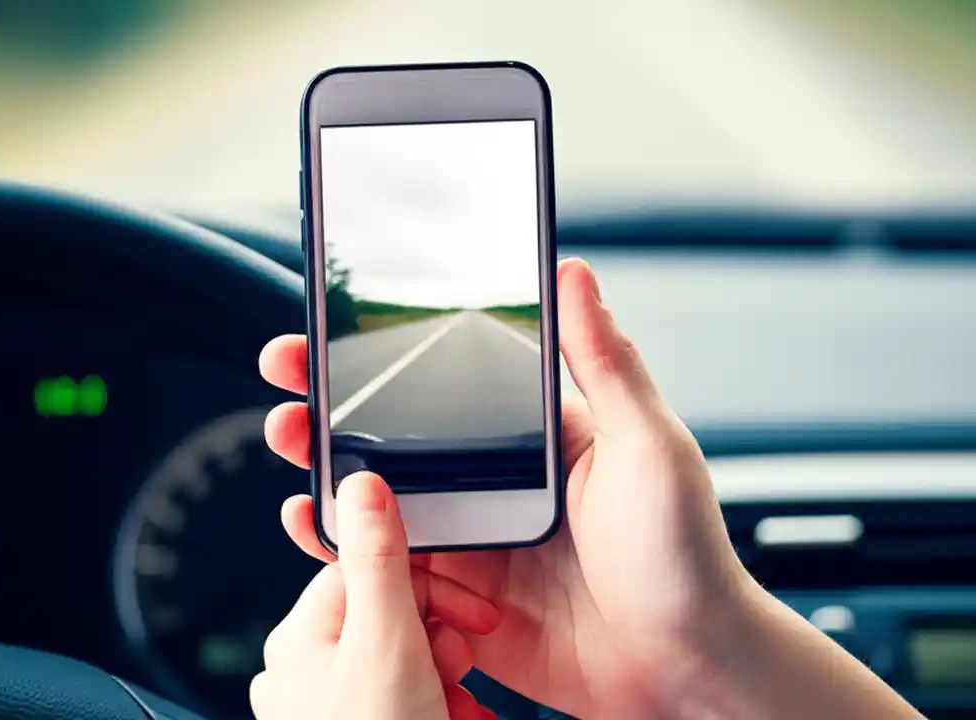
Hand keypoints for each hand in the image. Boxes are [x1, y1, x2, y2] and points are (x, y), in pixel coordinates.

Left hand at [251, 471, 495, 719]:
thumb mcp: (388, 644)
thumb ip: (379, 561)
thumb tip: (362, 485)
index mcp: (299, 637)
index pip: (368, 572)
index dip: (429, 585)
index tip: (470, 609)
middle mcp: (303, 671)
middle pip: (389, 614)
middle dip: (439, 636)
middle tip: (460, 665)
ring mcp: (326, 707)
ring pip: (402, 660)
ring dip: (445, 675)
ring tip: (458, 702)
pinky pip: (402, 698)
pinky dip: (437, 702)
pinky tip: (458, 715)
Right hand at [260, 258, 746, 716]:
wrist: (688, 669)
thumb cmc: (687, 556)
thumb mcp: (649, 445)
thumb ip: (605, 362)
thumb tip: (576, 274)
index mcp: (539, 438)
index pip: (449, 380)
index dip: (389, 351)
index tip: (336, 322)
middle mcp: (499, 485)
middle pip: (399, 436)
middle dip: (335, 403)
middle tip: (287, 373)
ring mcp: (476, 544)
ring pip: (382, 500)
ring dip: (328, 470)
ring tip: (288, 442)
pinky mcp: (462, 604)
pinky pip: (391, 572)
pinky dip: (345, 551)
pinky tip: (314, 526)